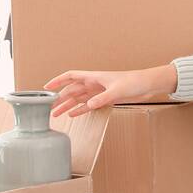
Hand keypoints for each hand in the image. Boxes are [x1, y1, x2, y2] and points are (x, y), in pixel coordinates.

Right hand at [44, 66, 178, 116]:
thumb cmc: (134, 82)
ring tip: (56, 115)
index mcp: (94, 76)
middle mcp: (94, 83)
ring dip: (67, 106)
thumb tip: (88, 105)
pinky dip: (80, 109)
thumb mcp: (117, 91)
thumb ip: (101, 98)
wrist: (147, 85)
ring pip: (78, 99)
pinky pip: (89, 105)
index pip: (71, 76)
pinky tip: (72, 115)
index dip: (58, 81)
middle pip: (72, 90)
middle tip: (48, 109)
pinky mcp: (105, 99)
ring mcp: (99, 91)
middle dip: (59, 99)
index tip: (46, 88)